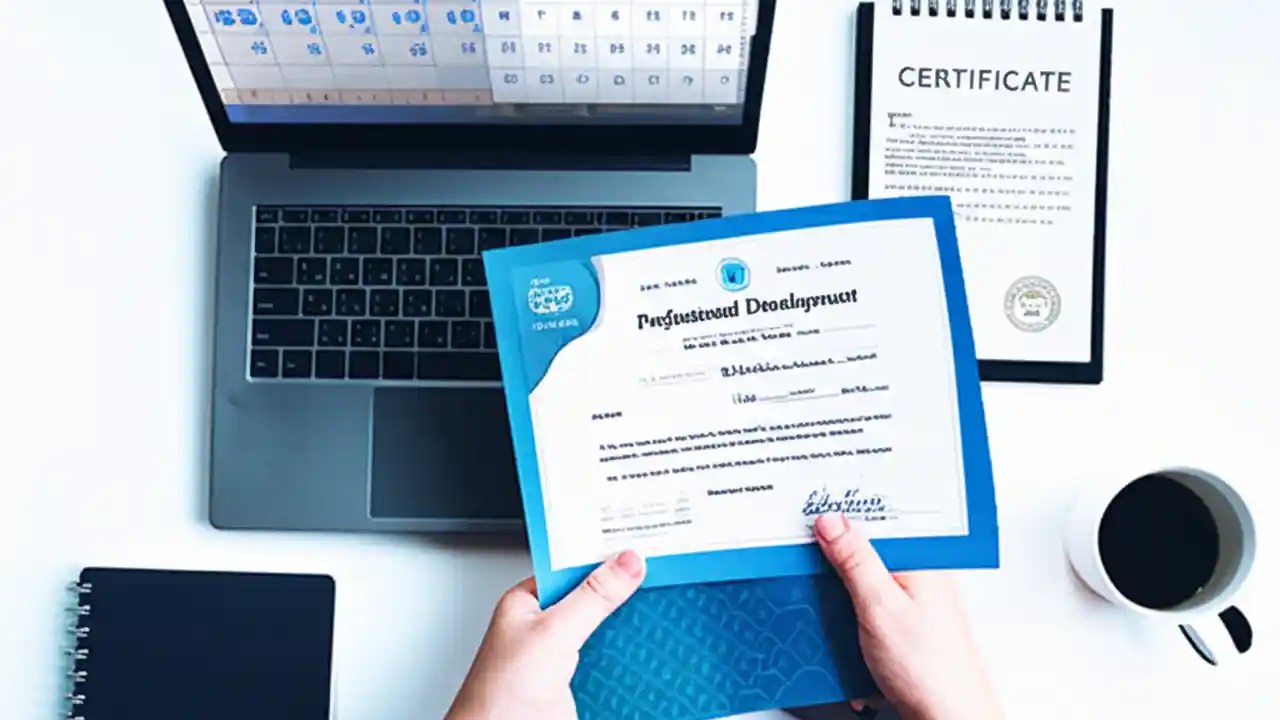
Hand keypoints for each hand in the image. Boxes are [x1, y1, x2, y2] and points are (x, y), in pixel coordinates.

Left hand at [445, 550, 645, 719]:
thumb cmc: (496, 700)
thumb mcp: (552, 634)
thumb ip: (591, 597)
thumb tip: (624, 562)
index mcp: (528, 602)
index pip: (572, 565)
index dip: (603, 556)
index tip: (637, 548)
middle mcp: (544, 626)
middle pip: (593, 598)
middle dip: (620, 594)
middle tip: (653, 581)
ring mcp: (562, 656)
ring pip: (606, 631)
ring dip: (626, 631)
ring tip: (653, 617)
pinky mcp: (577, 683)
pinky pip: (611, 662)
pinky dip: (627, 660)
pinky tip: (641, 655)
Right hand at [813, 514, 1001, 719]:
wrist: (947, 719)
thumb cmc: (930, 670)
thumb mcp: (879, 606)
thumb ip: (855, 560)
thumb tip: (832, 521)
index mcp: (921, 559)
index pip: (878, 519)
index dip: (842, 516)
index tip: (809, 521)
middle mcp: (920, 575)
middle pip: (867, 549)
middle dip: (836, 559)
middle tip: (812, 566)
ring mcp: (912, 601)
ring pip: (863, 580)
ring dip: (841, 594)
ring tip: (832, 611)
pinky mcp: (903, 625)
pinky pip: (867, 607)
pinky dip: (850, 618)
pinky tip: (844, 633)